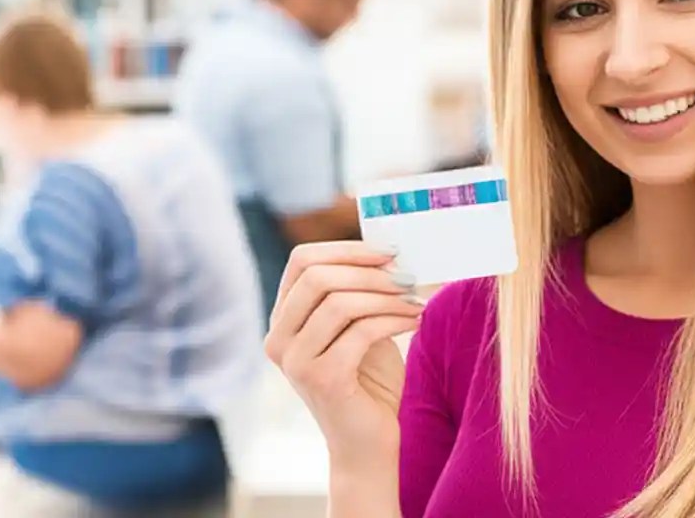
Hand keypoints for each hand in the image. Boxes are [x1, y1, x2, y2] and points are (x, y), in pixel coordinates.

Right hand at [264, 241, 422, 473]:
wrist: (368, 445)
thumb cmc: (368, 383)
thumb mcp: (359, 326)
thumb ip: (358, 292)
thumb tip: (386, 251)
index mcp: (282, 319)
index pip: (302, 261)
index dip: (346, 249)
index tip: (388, 251)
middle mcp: (278, 338)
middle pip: (317, 276)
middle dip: (369, 271)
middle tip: (408, 276)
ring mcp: (295, 361)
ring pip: (339, 302)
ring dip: (386, 296)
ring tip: (416, 300)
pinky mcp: (322, 379)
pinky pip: (360, 331)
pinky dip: (394, 319)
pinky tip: (415, 320)